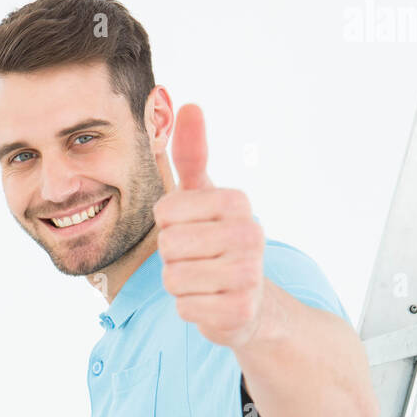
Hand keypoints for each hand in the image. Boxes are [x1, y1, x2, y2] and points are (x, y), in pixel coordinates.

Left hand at [154, 104, 264, 350]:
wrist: (250, 300)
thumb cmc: (216, 240)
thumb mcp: (203, 195)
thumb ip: (191, 153)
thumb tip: (189, 104)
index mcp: (238, 202)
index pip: (165, 210)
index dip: (167, 225)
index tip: (192, 229)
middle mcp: (250, 235)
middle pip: (169, 245)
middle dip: (172, 257)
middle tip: (197, 259)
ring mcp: (249, 275)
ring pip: (174, 278)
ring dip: (179, 284)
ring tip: (203, 280)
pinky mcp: (240, 312)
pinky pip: (185, 307)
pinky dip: (190, 308)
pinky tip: (210, 302)